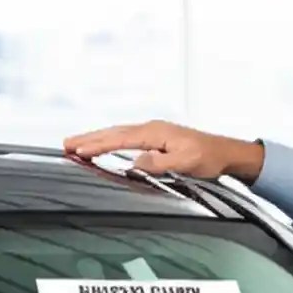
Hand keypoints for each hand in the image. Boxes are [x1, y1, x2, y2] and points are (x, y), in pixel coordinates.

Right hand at [63, 120, 263, 181]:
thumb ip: (159, 163)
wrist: (228, 152)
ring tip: (76, 144)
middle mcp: (152, 128)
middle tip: (64, 145)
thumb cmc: (210, 157)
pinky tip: (104, 145)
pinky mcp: (158, 139)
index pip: (119, 138)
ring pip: (119, 134)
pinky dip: (111, 140)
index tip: (77, 150)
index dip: (97, 145)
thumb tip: (134, 162)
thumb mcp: (186, 162)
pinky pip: (127, 138)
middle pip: (113, 132)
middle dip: (88, 138)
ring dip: (97, 138)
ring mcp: (155, 132)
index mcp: (156, 132)